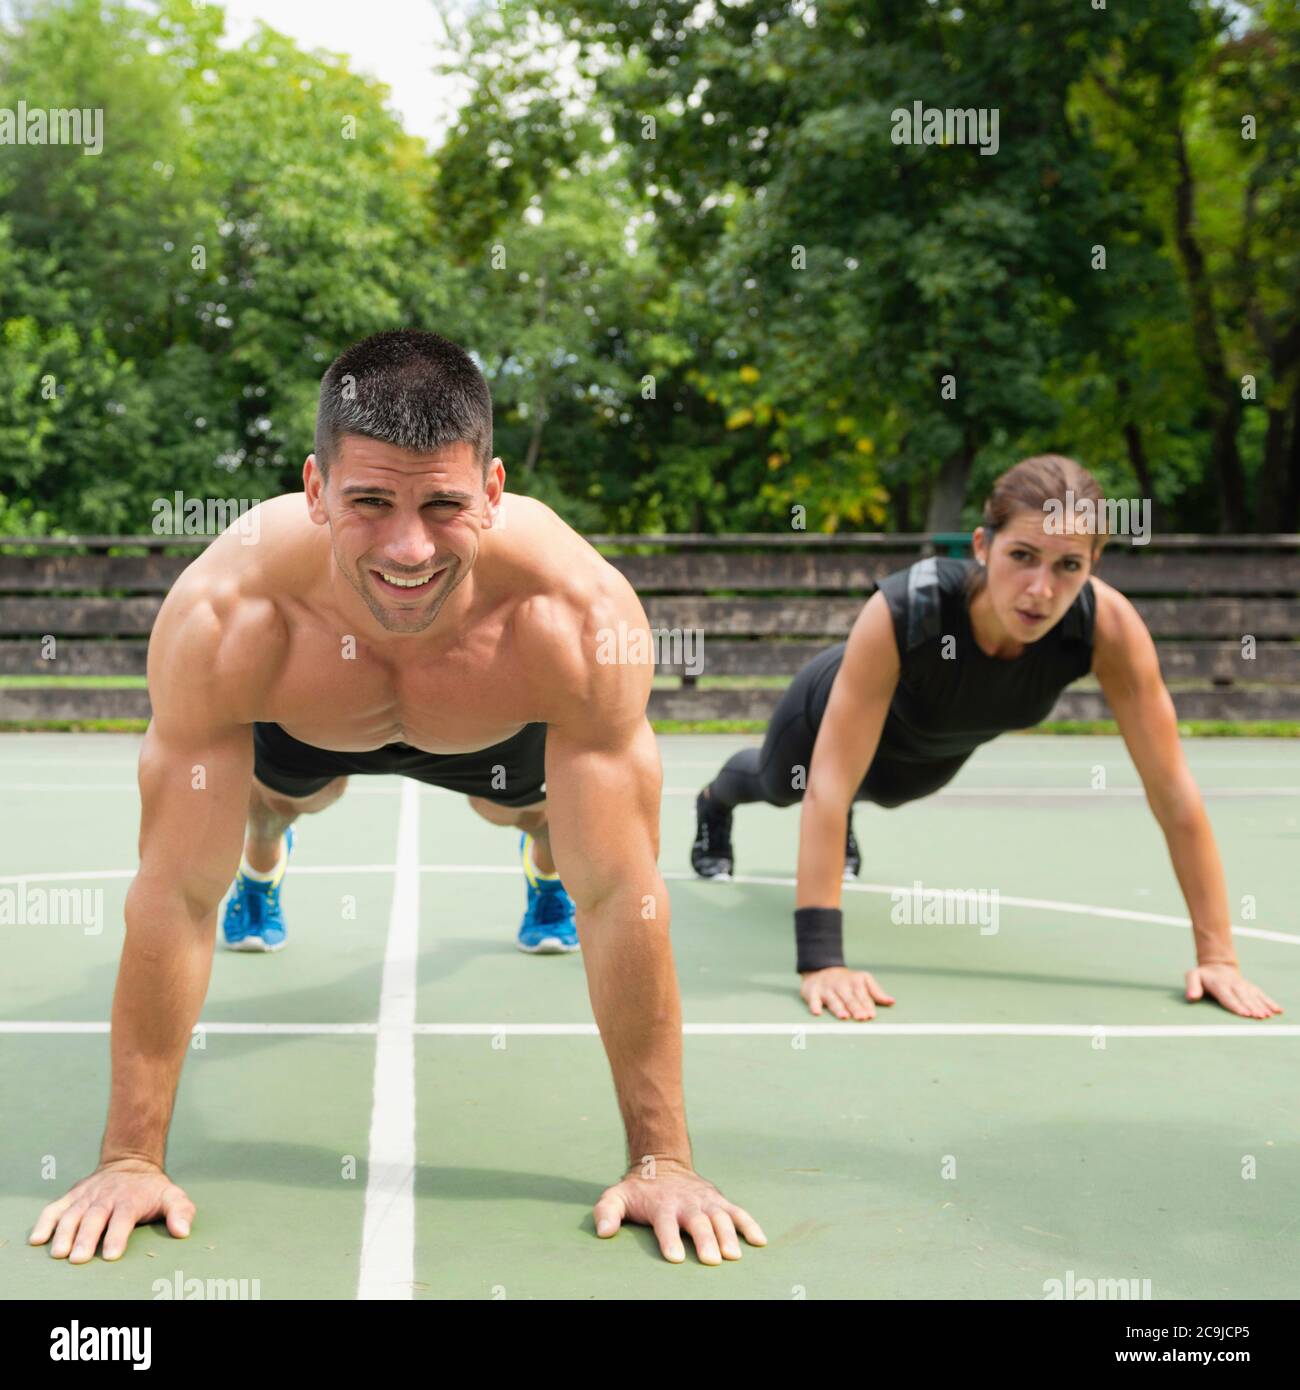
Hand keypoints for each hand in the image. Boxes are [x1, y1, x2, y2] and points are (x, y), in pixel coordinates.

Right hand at [29, 1157, 194, 1262]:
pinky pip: (54, 1208)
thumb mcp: (172, 1196)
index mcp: (130, 1199)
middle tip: (78, 1259)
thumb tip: (183, 1231)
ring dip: (63, 1233)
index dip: (117, 1235)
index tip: (111, 1255)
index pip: (123, 1217)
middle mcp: (106, 1197)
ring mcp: (86, 1197)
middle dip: (85, 1238)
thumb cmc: (151, 1189)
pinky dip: (43, 1222)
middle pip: (94, 1217)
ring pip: (72, 1214)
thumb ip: (180, 1212)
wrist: (130, 1162)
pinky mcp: (72, 1197)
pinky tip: (36, 1239)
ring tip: (58, 1253)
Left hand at [594, 1158, 765, 1264]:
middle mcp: (687, 1203)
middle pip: (698, 1223)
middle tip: (710, 1260)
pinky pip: (738, 1213)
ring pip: (720, 1218)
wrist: (662, 1163)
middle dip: (704, 1241)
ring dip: (728, 1235)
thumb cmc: (639, 1190)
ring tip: (734, 1256)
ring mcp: (706, 1202)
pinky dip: (750, 1225)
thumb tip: (603, 1232)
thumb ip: (607, 1212)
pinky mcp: (720, 1202)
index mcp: (662, 1205)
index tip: (674, 1258)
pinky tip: (760, 1241)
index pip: (665, 1223)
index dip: (669, 1240)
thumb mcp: (617, 1196)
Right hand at [800, 965, 894, 1019]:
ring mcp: (827, 989)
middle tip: (862, 1017)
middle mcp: (841, 985)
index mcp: (855, 982)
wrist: (820, 969)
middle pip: (849, 999)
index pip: (862, 996)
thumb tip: (892, 1002)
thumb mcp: (863, 981)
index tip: (871, 1015)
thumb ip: (876, 992)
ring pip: (833, 1000)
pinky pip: (813, 999)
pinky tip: (817, 1012)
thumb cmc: (846, 981)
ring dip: (838, 1008)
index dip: (867, 1005)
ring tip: (844, 1016)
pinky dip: (814, 1005)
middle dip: (856, 1008)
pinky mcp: (812, 992)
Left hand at [1186, 964, 1281, 1018]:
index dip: (1236, 1005)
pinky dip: (1270, 1002)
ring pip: (1254, 997)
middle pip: (1243, 998)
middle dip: (1252, 1007)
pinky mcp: (1251, 988)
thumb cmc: (1203, 976)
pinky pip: (1262, 995)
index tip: (1244, 1013)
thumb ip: (1191, 986)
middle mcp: (1234, 985)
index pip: (1228, 996)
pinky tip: (1278, 1010)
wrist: (1217, 966)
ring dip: (1262, 1006)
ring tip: (1268, 1015)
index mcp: (1219, 984)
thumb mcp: (1192, 976)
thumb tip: (1191, 997)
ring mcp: (1244, 986)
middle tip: (1259, 1017)